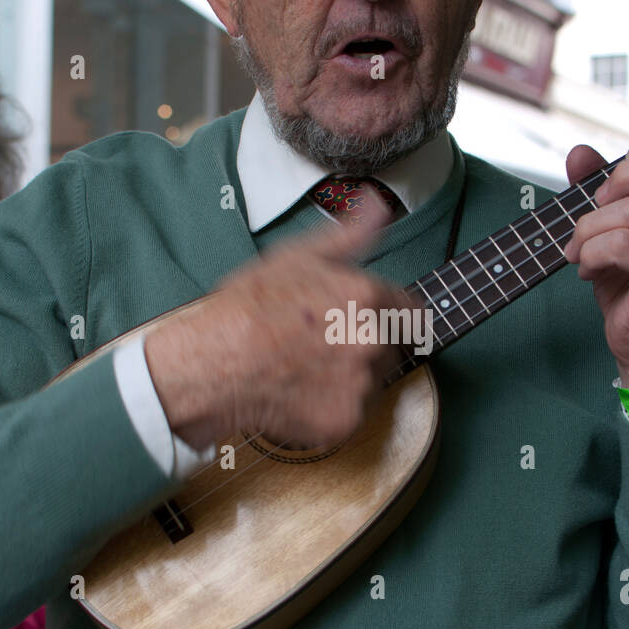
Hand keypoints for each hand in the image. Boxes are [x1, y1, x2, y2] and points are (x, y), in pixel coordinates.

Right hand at [145, 192, 421, 451]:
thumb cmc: (249, 307)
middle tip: (323, 344)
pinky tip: (300, 392)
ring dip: (351, 377)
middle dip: (368, 345)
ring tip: (306, 368)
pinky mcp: (346, 421)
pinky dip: (330, 407)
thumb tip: (381, 206)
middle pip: (394, 347)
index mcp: (370, 297)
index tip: (366, 319)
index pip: (413, 311)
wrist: (216, 364)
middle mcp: (375, 341)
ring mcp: (363, 384)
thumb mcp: (297, 256)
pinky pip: (349, 413)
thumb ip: (350, 236)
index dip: (390, 313)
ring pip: (373, 382)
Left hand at [562, 131, 628, 388]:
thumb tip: (579, 152)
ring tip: (581, 252)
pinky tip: (589, 271)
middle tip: (598, 206)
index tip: (619, 179)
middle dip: (623, 176)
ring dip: (589, 229)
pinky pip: (622, 243)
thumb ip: (597, 188)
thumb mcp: (608, 230)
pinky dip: (592, 254)